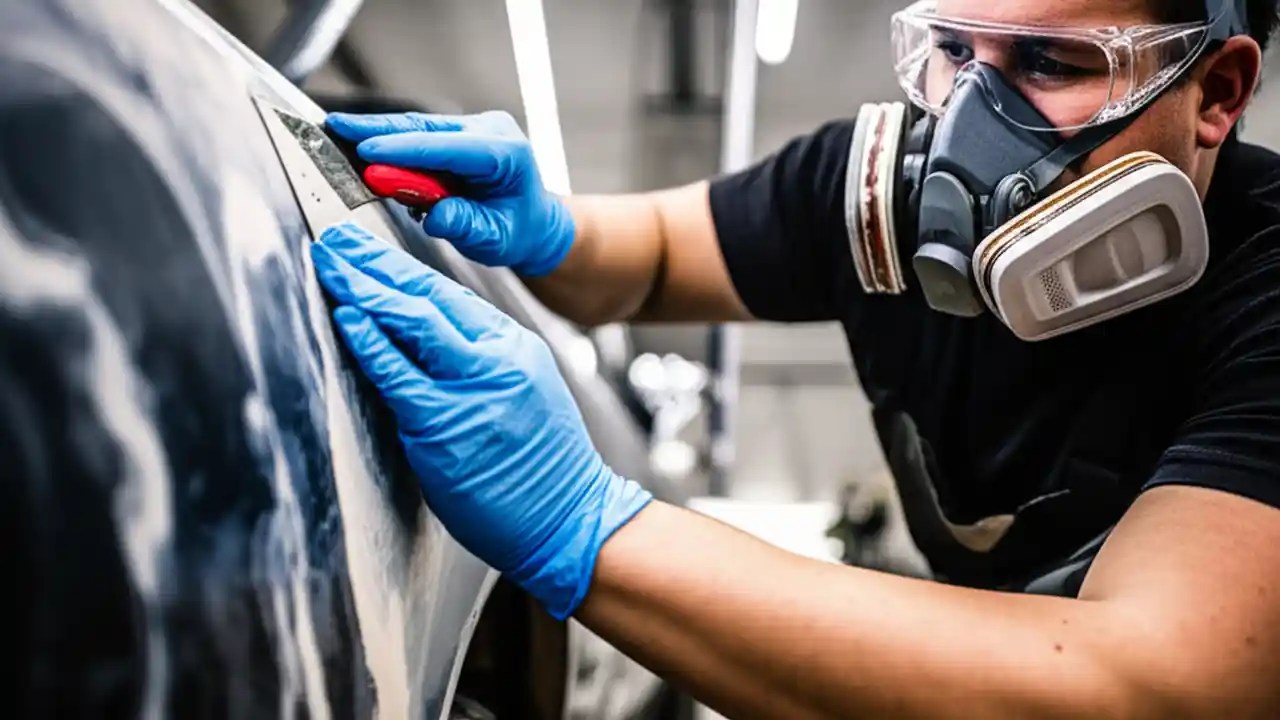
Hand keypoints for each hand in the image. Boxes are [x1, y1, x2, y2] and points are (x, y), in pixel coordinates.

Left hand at [310, 222, 650, 618]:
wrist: (572, 519)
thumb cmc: (541, 468)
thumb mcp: (524, 392)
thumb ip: (479, 362)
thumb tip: (419, 340)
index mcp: (513, 346)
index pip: (446, 292)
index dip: (398, 266)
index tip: (363, 249)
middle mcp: (496, 358)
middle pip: (426, 295)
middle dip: (373, 263)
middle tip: (334, 241)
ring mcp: (474, 389)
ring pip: (413, 322)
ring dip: (363, 289)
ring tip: (330, 265)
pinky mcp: (447, 425)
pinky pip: (400, 375)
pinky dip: (371, 343)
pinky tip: (348, 316)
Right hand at [326, 111, 574, 276]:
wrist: (535, 223)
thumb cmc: (518, 232)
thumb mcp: (496, 239)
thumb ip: (466, 224)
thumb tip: (434, 214)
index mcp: (507, 155)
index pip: (448, 148)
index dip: (405, 150)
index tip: (367, 151)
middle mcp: (491, 132)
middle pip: (426, 128)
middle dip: (379, 130)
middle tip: (337, 127)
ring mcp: (475, 128)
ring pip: (419, 127)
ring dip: (379, 131)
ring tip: (339, 129)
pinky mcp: (459, 133)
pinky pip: (420, 134)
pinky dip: (391, 139)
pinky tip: (361, 139)